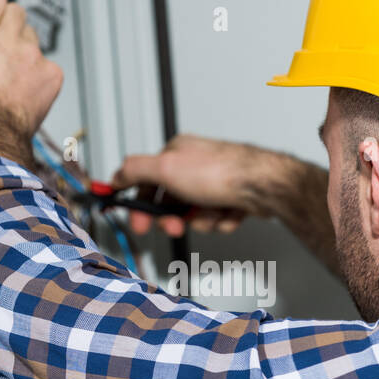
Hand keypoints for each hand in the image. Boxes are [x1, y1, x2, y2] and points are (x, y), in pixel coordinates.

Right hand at [0, 0, 62, 134]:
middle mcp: (6, 37)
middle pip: (17, 13)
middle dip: (12, 27)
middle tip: (7, 48)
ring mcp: (31, 54)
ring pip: (34, 39)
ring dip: (26, 51)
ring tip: (15, 75)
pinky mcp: (51, 72)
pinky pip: (50, 66)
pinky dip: (43, 77)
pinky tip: (29, 91)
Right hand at [112, 135, 265, 237]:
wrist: (263, 186)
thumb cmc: (221, 172)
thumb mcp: (166, 168)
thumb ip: (135, 170)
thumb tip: (116, 174)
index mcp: (176, 154)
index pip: (145, 180)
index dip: (139, 203)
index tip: (135, 221)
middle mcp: (194, 165)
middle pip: (171, 202)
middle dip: (174, 217)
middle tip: (176, 225)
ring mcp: (214, 182)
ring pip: (194, 214)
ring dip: (202, 219)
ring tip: (213, 211)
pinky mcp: (231, 197)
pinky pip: (216, 219)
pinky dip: (221, 220)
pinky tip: (230, 211)